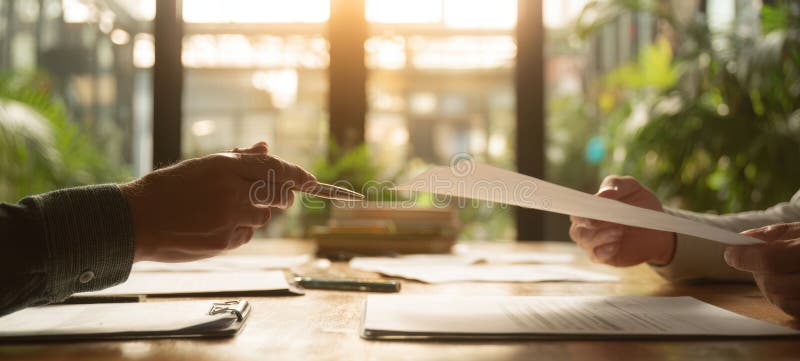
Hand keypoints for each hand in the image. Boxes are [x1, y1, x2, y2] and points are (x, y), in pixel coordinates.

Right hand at [120, 142, 316, 262]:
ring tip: (225, 210)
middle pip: (277, 194)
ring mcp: (230, 217)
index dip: (297, 175)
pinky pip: (246, 235)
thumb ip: (238, 159)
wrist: (136, 220)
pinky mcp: (224, 240)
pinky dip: (239, 231)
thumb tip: (266, 148)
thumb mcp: (202, 166)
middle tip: (277, 196)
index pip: (274, 168)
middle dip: (282, 196)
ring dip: (254, 214)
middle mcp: (232, 189)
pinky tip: (215, 226)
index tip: (310, 180)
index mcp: (225, 165)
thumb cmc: (168, 189)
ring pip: (262, 217)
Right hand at [569, 176, 675, 266]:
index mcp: (589, 208)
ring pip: (585, 241)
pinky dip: (604, 250)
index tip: (591, 208)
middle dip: (590, 223)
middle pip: (576, 228)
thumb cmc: (640, 205)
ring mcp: (594, 243)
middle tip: (609, 219)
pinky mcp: (604, 256)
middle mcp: (587, 227)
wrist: (659, 229)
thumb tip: (604, 193)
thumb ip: (615, 184)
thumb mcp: (631, 188)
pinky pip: (596, 255)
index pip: (575, 209)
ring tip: (620, 231)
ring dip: (600, 235)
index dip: (579, 209)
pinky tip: (616, 245)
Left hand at [724, 222, 799, 317]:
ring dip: (771, 288)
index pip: (771, 261)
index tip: (731, 253)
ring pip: (784, 302)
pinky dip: (788, 301)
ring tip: (779, 272)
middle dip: (759, 273)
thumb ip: (774, 234)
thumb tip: (741, 240)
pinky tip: (791, 285)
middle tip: (756, 260)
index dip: (746, 257)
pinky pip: (796, 313)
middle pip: (775, 285)